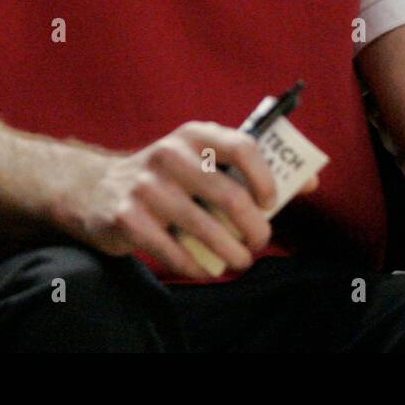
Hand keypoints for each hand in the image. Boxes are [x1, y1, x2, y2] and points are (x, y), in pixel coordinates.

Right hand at [65, 122, 280, 280]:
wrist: (94, 188)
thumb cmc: (165, 176)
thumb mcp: (198, 158)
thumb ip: (245, 167)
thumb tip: (310, 182)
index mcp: (193, 135)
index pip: (242, 146)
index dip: (265, 177)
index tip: (272, 203)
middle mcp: (170, 155)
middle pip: (229, 195)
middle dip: (254, 227)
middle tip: (260, 242)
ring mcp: (146, 186)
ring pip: (205, 229)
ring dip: (231, 253)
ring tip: (239, 261)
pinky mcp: (127, 218)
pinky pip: (173, 251)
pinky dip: (196, 266)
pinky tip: (206, 270)